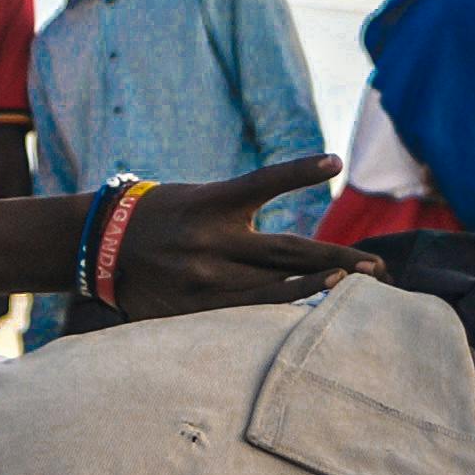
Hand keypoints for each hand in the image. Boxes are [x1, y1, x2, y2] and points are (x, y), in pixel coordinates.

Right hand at [105, 157, 377, 318]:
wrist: (97, 246)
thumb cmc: (157, 217)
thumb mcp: (195, 199)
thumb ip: (239, 216)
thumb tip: (294, 249)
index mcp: (209, 203)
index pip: (262, 183)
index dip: (299, 172)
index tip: (335, 163)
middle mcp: (210, 240)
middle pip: (287, 249)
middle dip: (337, 258)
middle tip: (377, 266)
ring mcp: (203, 277)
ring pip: (275, 286)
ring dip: (320, 285)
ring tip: (358, 287)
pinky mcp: (194, 307)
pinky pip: (249, 311)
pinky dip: (285, 305)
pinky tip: (312, 305)